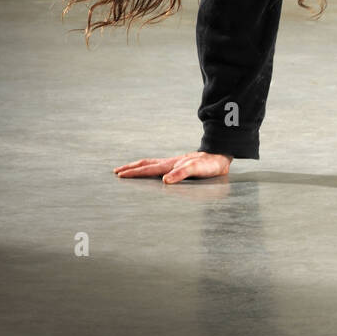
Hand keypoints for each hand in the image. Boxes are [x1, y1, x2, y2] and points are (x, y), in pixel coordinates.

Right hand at [113, 151, 232, 182]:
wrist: (220, 155)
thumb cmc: (209, 164)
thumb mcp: (197, 169)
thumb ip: (181, 174)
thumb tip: (165, 180)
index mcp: (171, 165)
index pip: (148, 169)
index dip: (134, 173)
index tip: (120, 175)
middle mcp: (170, 163)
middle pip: (146, 164)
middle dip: (131, 168)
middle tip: (117, 172)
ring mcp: (174, 163)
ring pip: (152, 164)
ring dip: (139, 167)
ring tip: (128, 169)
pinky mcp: (179, 165)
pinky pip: (159, 166)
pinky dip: (150, 168)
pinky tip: (151, 171)